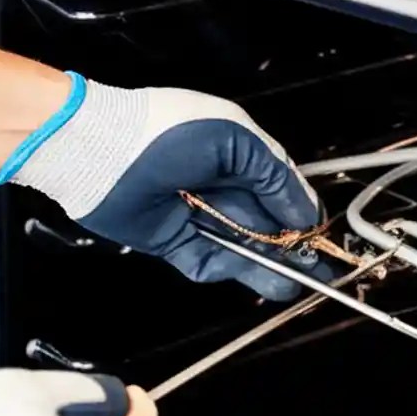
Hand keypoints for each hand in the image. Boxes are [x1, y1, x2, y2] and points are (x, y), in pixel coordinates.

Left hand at [0, 72, 335, 301]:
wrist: (96, 151)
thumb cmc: (162, 131)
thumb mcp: (234, 139)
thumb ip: (274, 176)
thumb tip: (303, 211)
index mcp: (234, 150)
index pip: (278, 185)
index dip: (301, 210)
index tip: (320, 234)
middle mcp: (215, 182)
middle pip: (262, 219)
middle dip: (291, 243)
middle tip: (320, 267)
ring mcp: (193, 212)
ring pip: (240, 245)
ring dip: (270, 264)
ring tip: (302, 283)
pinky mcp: (171, 240)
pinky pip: (208, 261)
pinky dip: (235, 271)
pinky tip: (266, 282)